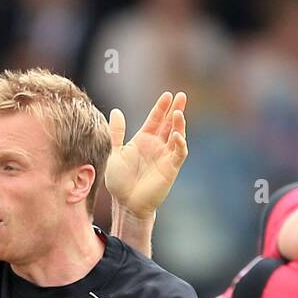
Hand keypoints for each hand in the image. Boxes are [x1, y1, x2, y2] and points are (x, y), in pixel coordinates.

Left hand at [105, 91, 188, 218]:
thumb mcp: (115, 153)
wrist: (125, 203)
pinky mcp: (171, 168)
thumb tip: (115, 111)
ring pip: (177, 136)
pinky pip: (179, 153)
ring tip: (179, 112)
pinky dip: (180, 144)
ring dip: (180, 124)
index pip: (155, 119)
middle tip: (182, 95)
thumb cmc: (119, 182)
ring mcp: (165, 156)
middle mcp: (156, 146)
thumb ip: (117, 133)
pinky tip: (176, 135)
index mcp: (144, 140)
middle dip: (176, 109)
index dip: (161, 107)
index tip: (167, 95)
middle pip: (169, 123)